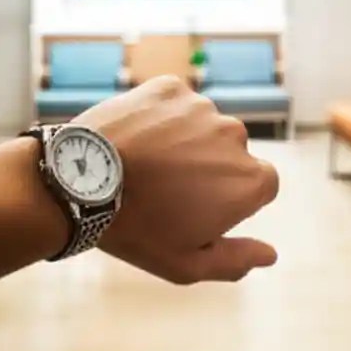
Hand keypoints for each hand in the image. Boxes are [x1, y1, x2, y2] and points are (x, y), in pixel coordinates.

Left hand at [73, 76, 278, 283]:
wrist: (79, 181)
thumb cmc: (135, 229)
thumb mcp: (185, 263)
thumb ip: (235, 260)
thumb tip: (271, 255)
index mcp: (250, 180)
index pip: (260, 186)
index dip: (230, 200)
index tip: (197, 209)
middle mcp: (236, 135)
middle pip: (231, 153)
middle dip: (208, 169)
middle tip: (165, 189)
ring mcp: (202, 107)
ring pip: (202, 127)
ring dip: (184, 142)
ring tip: (145, 165)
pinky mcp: (170, 87)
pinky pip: (175, 105)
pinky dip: (160, 119)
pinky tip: (135, 141)